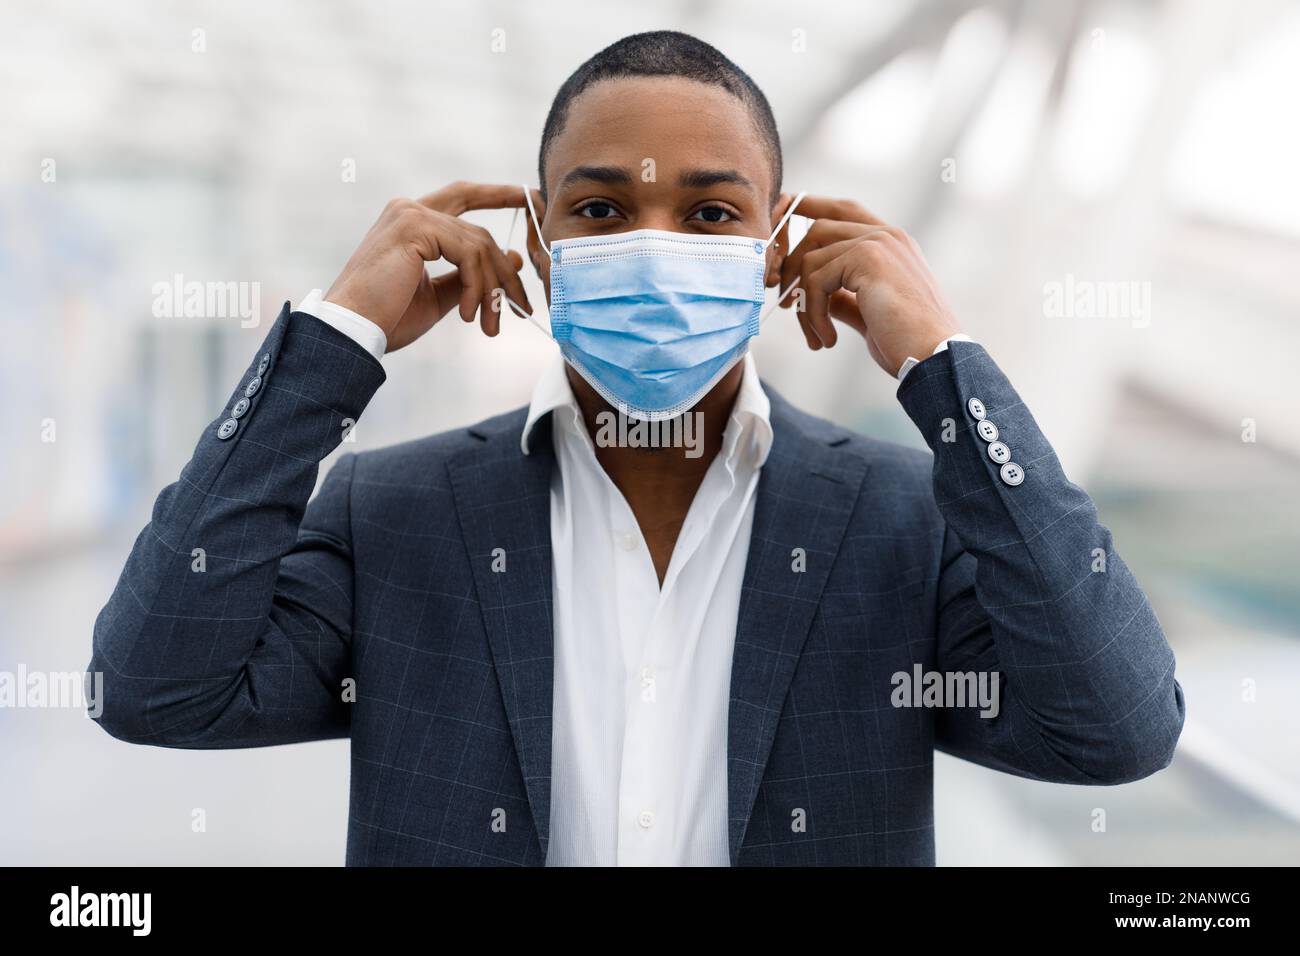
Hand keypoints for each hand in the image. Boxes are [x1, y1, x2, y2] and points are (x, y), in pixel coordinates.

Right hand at [323, 181, 531, 352]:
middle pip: (480, 231)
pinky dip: (476, 287)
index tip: (531, 198)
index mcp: (411, 220)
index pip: (464, 197)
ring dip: (492, 290)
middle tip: (521, 307)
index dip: (498, 195)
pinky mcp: (414, 227)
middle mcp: (409, 209)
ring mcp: (411, 214)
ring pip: (480, 247)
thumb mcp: (440, 295)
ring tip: (489, 324)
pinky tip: (467, 314)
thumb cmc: (388, 318)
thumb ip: (472, 275)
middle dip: (505, 271)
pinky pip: (469, 254)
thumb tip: (513, 258)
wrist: (352, 331)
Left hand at [771, 195, 957, 375]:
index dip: (805, 214)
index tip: (780, 245)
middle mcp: (886, 234)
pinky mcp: (868, 258)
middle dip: (792, 263)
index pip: (840, 210)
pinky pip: (816, 280)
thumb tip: (807, 294)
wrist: (933, 357)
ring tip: (816, 336)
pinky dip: (814, 314)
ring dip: (803, 302)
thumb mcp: (866, 312)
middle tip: (785, 305)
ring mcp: (878, 242)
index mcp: (890, 243)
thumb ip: (841, 295)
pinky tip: (828, 339)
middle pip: (818, 226)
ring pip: (812, 257)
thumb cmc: (906, 341)